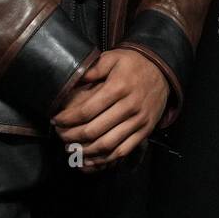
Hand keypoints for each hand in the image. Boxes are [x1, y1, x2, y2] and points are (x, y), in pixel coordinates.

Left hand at [51, 48, 168, 172]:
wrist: (163, 71)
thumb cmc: (133, 64)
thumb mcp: (113, 58)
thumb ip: (94, 68)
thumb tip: (74, 80)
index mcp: (118, 88)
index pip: (86, 110)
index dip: (67, 119)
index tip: (55, 121)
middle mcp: (129, 106)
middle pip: (94, 130)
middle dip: (72, 137)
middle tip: (60, 136)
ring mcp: (138, 121)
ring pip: (107, 145)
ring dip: (85, 151)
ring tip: (71, 149)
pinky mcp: (145, 131)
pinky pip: (123, 151)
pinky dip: (105, 159)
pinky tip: (91, 159)